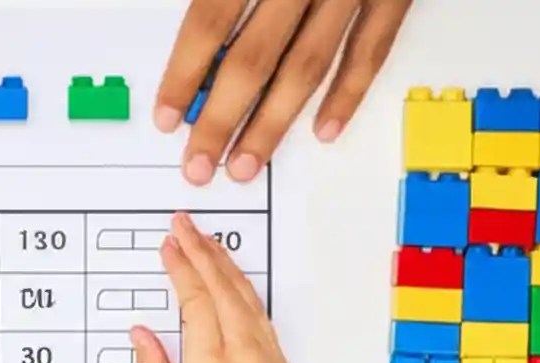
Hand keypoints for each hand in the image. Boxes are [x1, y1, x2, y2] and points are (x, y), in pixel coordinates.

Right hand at [132, 213, 305, 362]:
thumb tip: (141, 333)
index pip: (194, 299)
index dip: (180, 267)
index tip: (167, 244)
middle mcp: (244, 352)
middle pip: (221, 286)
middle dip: (200, 250)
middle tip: (183, 223)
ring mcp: (266, 356)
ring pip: (245, 295)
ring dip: (224, 263)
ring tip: (205, 241)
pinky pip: (259, 314)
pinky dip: (243, 288)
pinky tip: (232, 280)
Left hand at [156, 0, 410, 184]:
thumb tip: (190, 27)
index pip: (210, 20)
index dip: (184, 74)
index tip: (167, 118)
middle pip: (256, 56)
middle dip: (222, 119)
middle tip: (199, 163)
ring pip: (310, 64)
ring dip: (275, 122)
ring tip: (245, 164)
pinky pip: (372, 47)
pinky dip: (348, 93)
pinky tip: (322, 130)